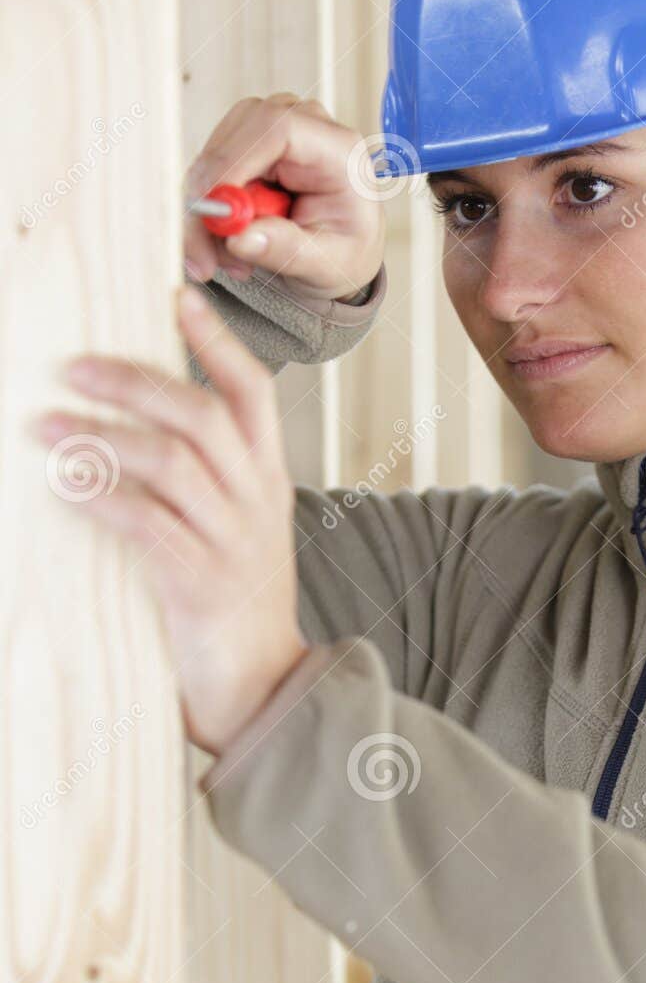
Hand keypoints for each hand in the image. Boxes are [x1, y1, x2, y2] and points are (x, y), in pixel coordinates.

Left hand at [30, 285, 310, 757]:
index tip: (177, 296)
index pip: (252, 392)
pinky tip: (63, 485)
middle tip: (71, 367)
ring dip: (101, 438)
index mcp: (266, 480)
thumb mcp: (233, 528)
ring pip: (172, 463)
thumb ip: (201, 479)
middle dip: (133, 382)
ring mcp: (233, 542)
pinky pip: (149, 524)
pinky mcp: (202, 584)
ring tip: (42, 427)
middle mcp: (256, 501)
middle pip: (202, 416)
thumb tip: (127, 427)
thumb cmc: (232, 603)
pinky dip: (103, 497)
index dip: (216, 342)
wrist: (260, 687)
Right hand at [184, 93, 386, 302]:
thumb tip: (240, 239)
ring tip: (230, 260)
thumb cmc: (346, 251)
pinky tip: (228, 244)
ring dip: (207, 213)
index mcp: (337, 149)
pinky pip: (209, 171)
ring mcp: (272, 129)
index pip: (276, 129)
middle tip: (204, 258)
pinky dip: (208, 211)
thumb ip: (287, 250)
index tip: (213, 211)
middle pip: (234, 140)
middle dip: (209, 200)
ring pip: (213, 156)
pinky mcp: (248, 143)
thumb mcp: (327, 264)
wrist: (345, 249)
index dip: (235, 162)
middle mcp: (303, 125)